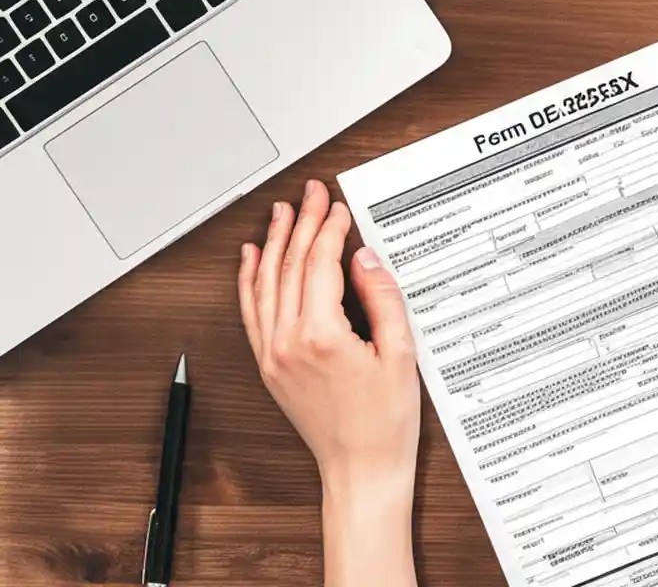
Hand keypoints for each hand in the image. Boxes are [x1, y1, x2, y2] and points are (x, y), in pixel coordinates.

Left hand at [238, 180, 420, 586]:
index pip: (320, 265)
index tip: (340, 209)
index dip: (330, 230)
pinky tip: (252, 259)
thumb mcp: (401, 355)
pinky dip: (250, 282)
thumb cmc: (385, 422)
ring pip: (266, 285)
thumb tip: (366, 258)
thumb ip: (383, 300)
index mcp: (322, 336)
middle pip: (290, 267)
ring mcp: (273, 355)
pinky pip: (253, 314)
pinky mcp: (269, 367)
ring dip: (273, 244)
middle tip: (312, 195)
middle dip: (302, 224)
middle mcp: (289, 342)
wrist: (361, 469)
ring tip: (282, 213)